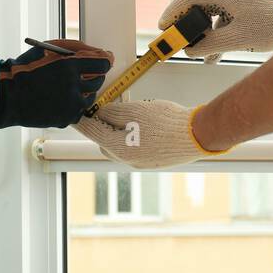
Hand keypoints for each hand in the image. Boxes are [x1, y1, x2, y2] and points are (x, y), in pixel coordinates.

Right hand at [0, 38, 113, 129]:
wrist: (7, 97)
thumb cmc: (25, 69)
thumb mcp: (47, 50)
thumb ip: (75, 48)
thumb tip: (98, 53)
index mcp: (70, 66)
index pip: (102, 64)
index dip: (104, 61)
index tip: (103, 61)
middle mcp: (74, 87)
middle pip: (99, 81)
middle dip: (94, 75)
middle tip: (84, 73)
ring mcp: (71, 105)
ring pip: (91, 97)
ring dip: (84, 90)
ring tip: (67, 87)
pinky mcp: (67, 119)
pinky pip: (79, 110)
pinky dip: (74, 105)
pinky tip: (61, 99)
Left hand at [73, 99, 230, 169]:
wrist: (197, 135)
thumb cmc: (166, 122)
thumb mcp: (134, 110)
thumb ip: (111, 112)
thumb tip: (98, 112)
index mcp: (117, 148)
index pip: (91, 132)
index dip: (82, 120)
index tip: (75, 113)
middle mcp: (125, 159)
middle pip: (104, 141)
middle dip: (101, 127)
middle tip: (103, 110)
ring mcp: (140, 162)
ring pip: (119, 146)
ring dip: (118, 132)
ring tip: (126, 116)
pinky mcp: (152, 161)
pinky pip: (134, 149)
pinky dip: (132, 137)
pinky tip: (142, 126)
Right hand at [157, 0, 272, 63]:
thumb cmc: (272, 27)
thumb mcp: (237, 40)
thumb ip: (209, 45)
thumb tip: (189, 50)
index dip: (172, 11)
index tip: (163, 27)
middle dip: (178, 4)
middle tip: (173, 24)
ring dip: (195, 15)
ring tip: (194, 40)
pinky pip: (217, 5)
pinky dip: (210, 22)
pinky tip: (213, 48)